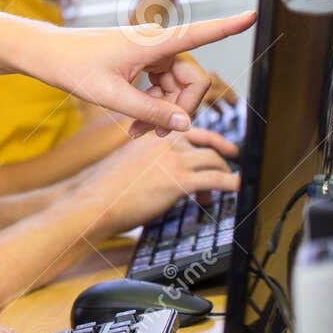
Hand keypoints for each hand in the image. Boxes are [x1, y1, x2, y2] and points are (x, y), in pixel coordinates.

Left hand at [24, 12, 255, 135]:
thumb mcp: (111, 96)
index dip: (229, 26)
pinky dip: (154, 105)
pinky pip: (162, 85)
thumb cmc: (73, 67)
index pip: (200, 33)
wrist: (47, 55)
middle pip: (192, 79)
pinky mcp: (142, 59)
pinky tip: (136, 124)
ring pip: (176, 86)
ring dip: (164, 112)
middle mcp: (157, 42)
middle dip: (179, 110)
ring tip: (137, 133)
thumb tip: (185, 125)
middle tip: (154, 136)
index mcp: (153, 42)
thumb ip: (150, 112)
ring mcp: (150, 51)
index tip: (254, 13)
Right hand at [74, 131, 239, 236]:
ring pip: (214, 160)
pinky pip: (216, 179)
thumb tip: (162, 173)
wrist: (96, 202)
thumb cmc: (105, 189)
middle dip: (222, 156)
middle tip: (231, 165)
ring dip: (225, 174)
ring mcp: (173, 160)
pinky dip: (231, 183)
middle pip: (206, 144)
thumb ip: (149, 161)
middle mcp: (164, 143)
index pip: (188, 130)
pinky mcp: (179, 181)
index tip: (219, 147)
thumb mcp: (128, 164)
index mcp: (151, 136)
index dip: (208, 139)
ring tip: (227, 187)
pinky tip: (236, 188)